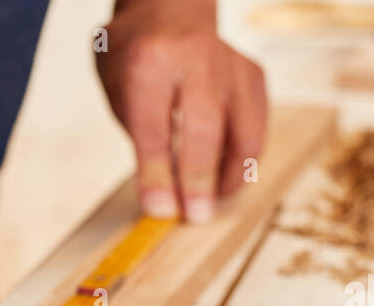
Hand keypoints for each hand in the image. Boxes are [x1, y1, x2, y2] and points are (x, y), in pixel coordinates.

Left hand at [97, 0, 266, 222]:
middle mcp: (197, 59)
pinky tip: (222, 179)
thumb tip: (164, 198)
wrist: (168, 9)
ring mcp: (231, 66)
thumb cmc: (136, 57)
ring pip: (244, 133)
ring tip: (208, 201)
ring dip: (227, 176)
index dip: (157, 175)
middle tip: (195, 217)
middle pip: (204, 129)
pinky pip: (256, 129)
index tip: (160, 211)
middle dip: (199, 180)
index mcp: (150, 61)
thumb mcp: (118, 92)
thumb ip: (141, 141)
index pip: (154, 128)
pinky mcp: (254, 76)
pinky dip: (242, 161)